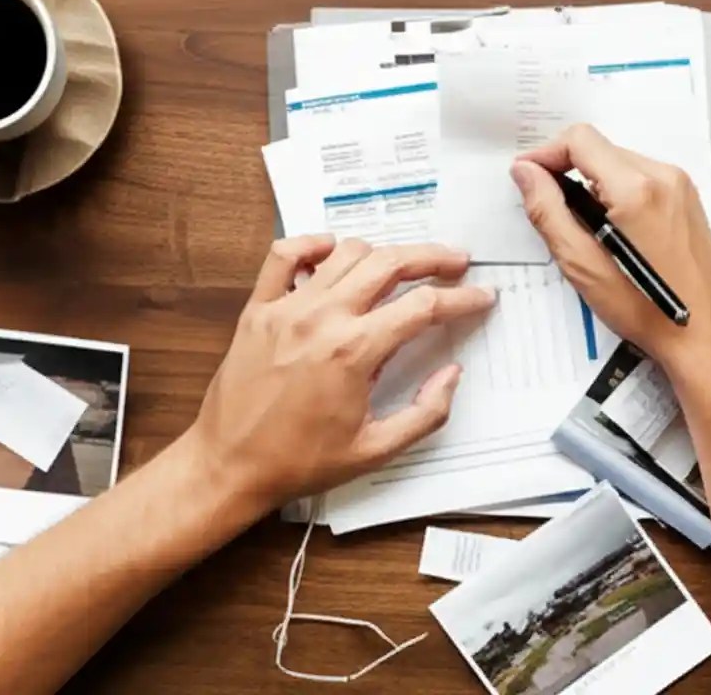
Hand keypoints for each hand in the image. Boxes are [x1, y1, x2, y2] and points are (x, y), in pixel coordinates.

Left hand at [193, 235, 494, 509]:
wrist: (230, 466)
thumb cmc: (299, 462)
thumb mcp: (375, 450)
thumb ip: (425, 413)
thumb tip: (451, 374)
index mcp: (354, 352)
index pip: (423, 306)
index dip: (461, 298)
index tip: (480, 297)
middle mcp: (322, 318)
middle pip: (391, 263)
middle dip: (433, 258)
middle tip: (456, 263)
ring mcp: (287, 308)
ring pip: (347, 252)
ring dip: (383, 253)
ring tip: (402, 266)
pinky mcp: (259, 309)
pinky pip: (285, 254)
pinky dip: (313, 244)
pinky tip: (333, 251)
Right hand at [510, 124, 710, 376]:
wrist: (704, 336)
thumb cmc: (646, 310)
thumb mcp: (582, 265)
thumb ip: (548, 211)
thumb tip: (525, 173)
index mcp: (636, 188)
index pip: (580, 140)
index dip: (545, 154)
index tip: (527, 179)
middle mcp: (663, 176)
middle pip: (599, 150)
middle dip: (567, 171)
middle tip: (550, 211)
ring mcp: (680, 187)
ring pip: (619, 164)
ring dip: (592, 185)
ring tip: (583, 230)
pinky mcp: (688, 201)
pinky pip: (642, 180)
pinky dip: (617, 194)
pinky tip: (611, 233)